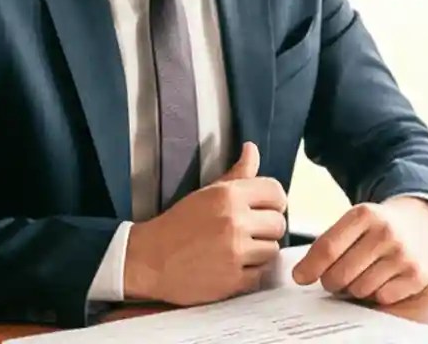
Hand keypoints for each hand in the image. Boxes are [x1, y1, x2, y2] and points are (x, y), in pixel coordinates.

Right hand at [123, 142, 286, 304]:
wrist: (148, 259)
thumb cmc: (178, 224)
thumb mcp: (206, 193)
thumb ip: (237, 173)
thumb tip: (252, 148)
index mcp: (228, 196)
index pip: (276, 192)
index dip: (274, 202)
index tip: (264, 210)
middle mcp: (234, 222)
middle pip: (278, 223)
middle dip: (266, 228)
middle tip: (248, 232)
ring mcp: (234, 252)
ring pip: (272, 249)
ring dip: (259, 252)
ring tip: (237, 250)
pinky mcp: (232, 280)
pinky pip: (260, 274)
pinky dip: (250, 273)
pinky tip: (232, 266)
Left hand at [291, 198, 427, 305]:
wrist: (424, 219)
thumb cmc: (379, 224)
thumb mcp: (356, 219)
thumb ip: (329, 243)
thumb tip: (301, 276)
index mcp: (365, 214)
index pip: (327, 248)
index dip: (309, 267)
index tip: (300, 277)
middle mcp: (387, 233)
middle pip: (339, 275)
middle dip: (331, 280)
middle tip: (336, 275)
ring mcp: (404, 255)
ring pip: (358, 290)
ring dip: (354, 287)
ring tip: (362, 273)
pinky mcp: (418, 275)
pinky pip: (381, 298)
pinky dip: (376, 293)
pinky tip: (382, 277)